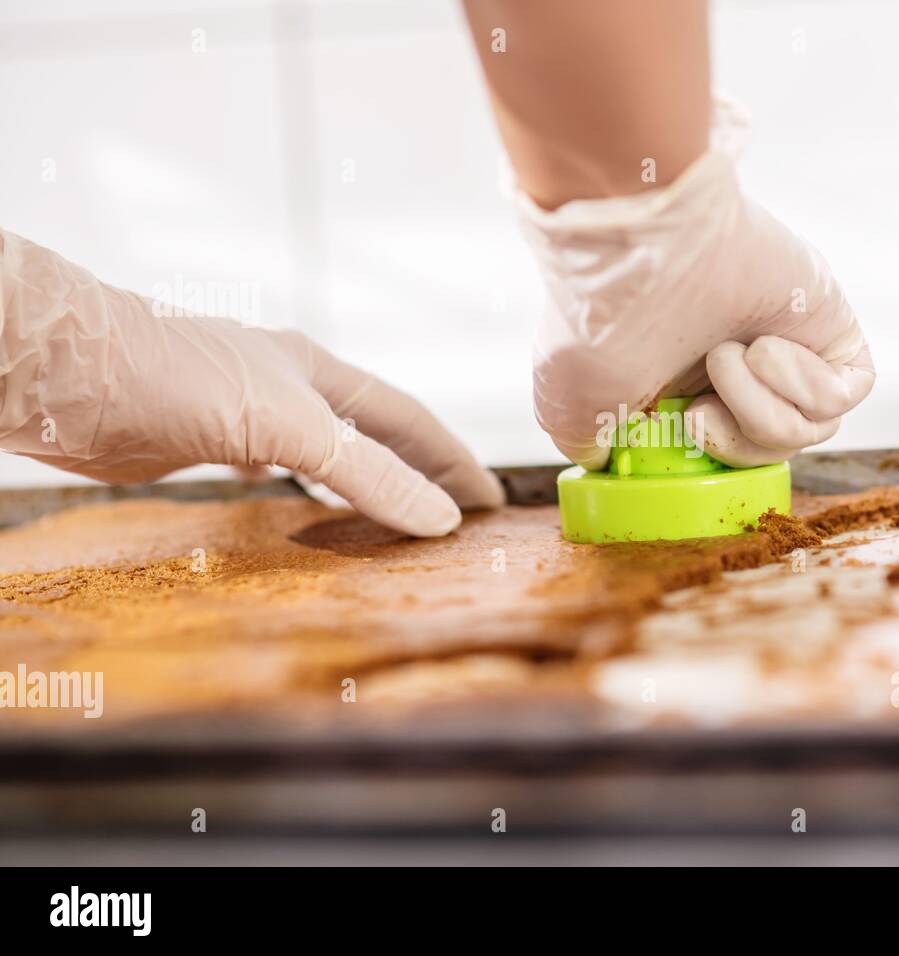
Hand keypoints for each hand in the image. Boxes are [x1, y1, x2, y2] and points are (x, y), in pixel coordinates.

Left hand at [0, 229, 501, 535]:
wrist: (68, 375)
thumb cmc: (177, 377)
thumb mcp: (288, 425)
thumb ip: (366, 471)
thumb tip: (441, 518)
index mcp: (319, 371)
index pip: (408, 419)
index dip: (453, 461)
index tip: (491, 500)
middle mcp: (292, 389)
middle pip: (375, 435)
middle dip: (421, 473)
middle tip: (459, 515)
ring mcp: (250, 415)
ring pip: (329, 456)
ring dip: (369, 486)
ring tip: (403, 521)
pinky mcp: (208, 442)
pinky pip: (281, 475)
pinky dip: (310, 496)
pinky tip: (311, 510)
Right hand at [520, 98, 875, 469]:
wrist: (639, 251)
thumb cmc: (600, 319)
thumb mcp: (572, 403)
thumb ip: (590, 441)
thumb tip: (602, 458)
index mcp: (686, 386)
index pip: (728, 454)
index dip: (712, 459)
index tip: (681, 438)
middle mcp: (740, 367)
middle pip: (771, 450)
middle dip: (733, 442)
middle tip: (697, 412)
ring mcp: (789, 346)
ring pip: (810, 429)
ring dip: (759, 406)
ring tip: (724, 353)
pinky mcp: (831, 324)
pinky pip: (847, 393)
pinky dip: (802, 385)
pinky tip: (762, 346)